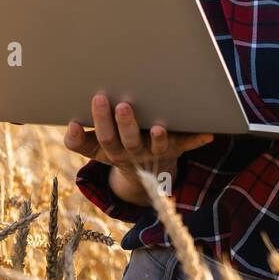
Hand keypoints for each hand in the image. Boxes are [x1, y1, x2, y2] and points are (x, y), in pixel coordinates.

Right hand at [64, 93, 213, 189]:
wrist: (145, 173)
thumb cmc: (117, 147)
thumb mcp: (95, 148)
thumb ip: (79, 140)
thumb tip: (69, 126)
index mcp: (111, 151)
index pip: (101, 140)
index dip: (90, 132)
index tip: (78, 119)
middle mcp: (133, 153)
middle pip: (127, 141)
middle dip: (124, 125)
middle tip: (121, 105)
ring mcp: (155, 152)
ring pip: (155, 147)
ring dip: (158, 138)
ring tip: (158, 128)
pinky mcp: (176, 148)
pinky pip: (187, 144)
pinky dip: (197, 139)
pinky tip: (209, 134)